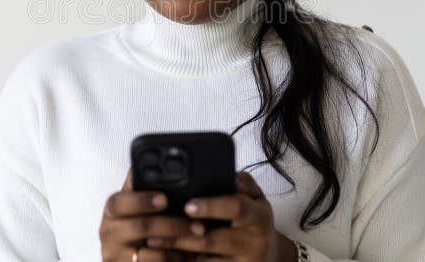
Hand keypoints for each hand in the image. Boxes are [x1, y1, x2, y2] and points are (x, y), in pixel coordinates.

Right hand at [99, 167, 206, 260]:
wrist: (129, 259)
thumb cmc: (140, 226)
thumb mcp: (141, 204)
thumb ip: (149, 186)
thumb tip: (163, 156)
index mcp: (112, 210)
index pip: (119, 201)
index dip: (141, 199)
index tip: (164, 198)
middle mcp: (109, 232)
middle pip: (141, 227)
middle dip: (172, 224)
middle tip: (199, 225)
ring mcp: (116, 256)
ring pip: (152, 252)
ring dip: (180, 245)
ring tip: (201, 239)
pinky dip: (176, 261)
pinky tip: (191, 255)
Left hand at [142, 171, 296, 261]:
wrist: (271, 256)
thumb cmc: (254, 220)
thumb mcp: (255, 197)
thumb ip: (240, 182)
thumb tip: (221, 172)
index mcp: (259, 215)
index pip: (236, 208)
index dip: (212, 206)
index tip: (188, 205)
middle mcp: (254, 242)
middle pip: (212, 239)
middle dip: (182, 234)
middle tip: (157, 227)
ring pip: (204, 259)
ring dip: (176, 251)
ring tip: (152, 241)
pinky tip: (166, 257)